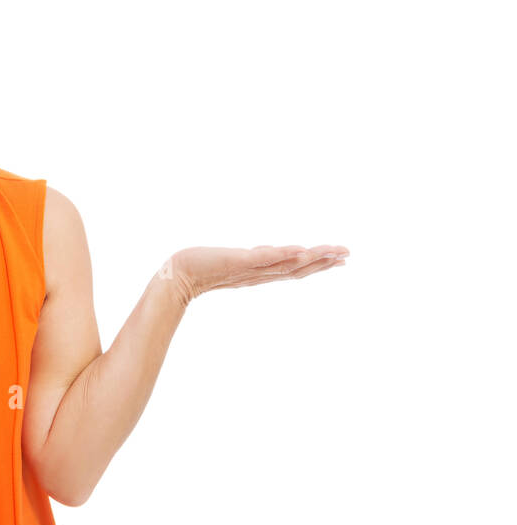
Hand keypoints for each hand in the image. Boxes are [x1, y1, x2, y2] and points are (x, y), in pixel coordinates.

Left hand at [165, 244, 348, 304]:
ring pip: (286, 264)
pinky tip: (298, 249)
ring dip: (311, 257)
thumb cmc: (200, 268)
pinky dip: (281, 254)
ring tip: (333, 251)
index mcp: (259, 274)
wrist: (176, 276)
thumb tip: (266, 252)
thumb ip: (251, 260)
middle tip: (347, 255)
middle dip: (323, 262)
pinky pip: (262, 258)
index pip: (294, 270)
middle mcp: (258, 274)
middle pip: (297, 269)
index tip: (340, 258)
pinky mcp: (235, 261)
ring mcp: (248, 269)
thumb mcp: (233, 263)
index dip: (318, 265)